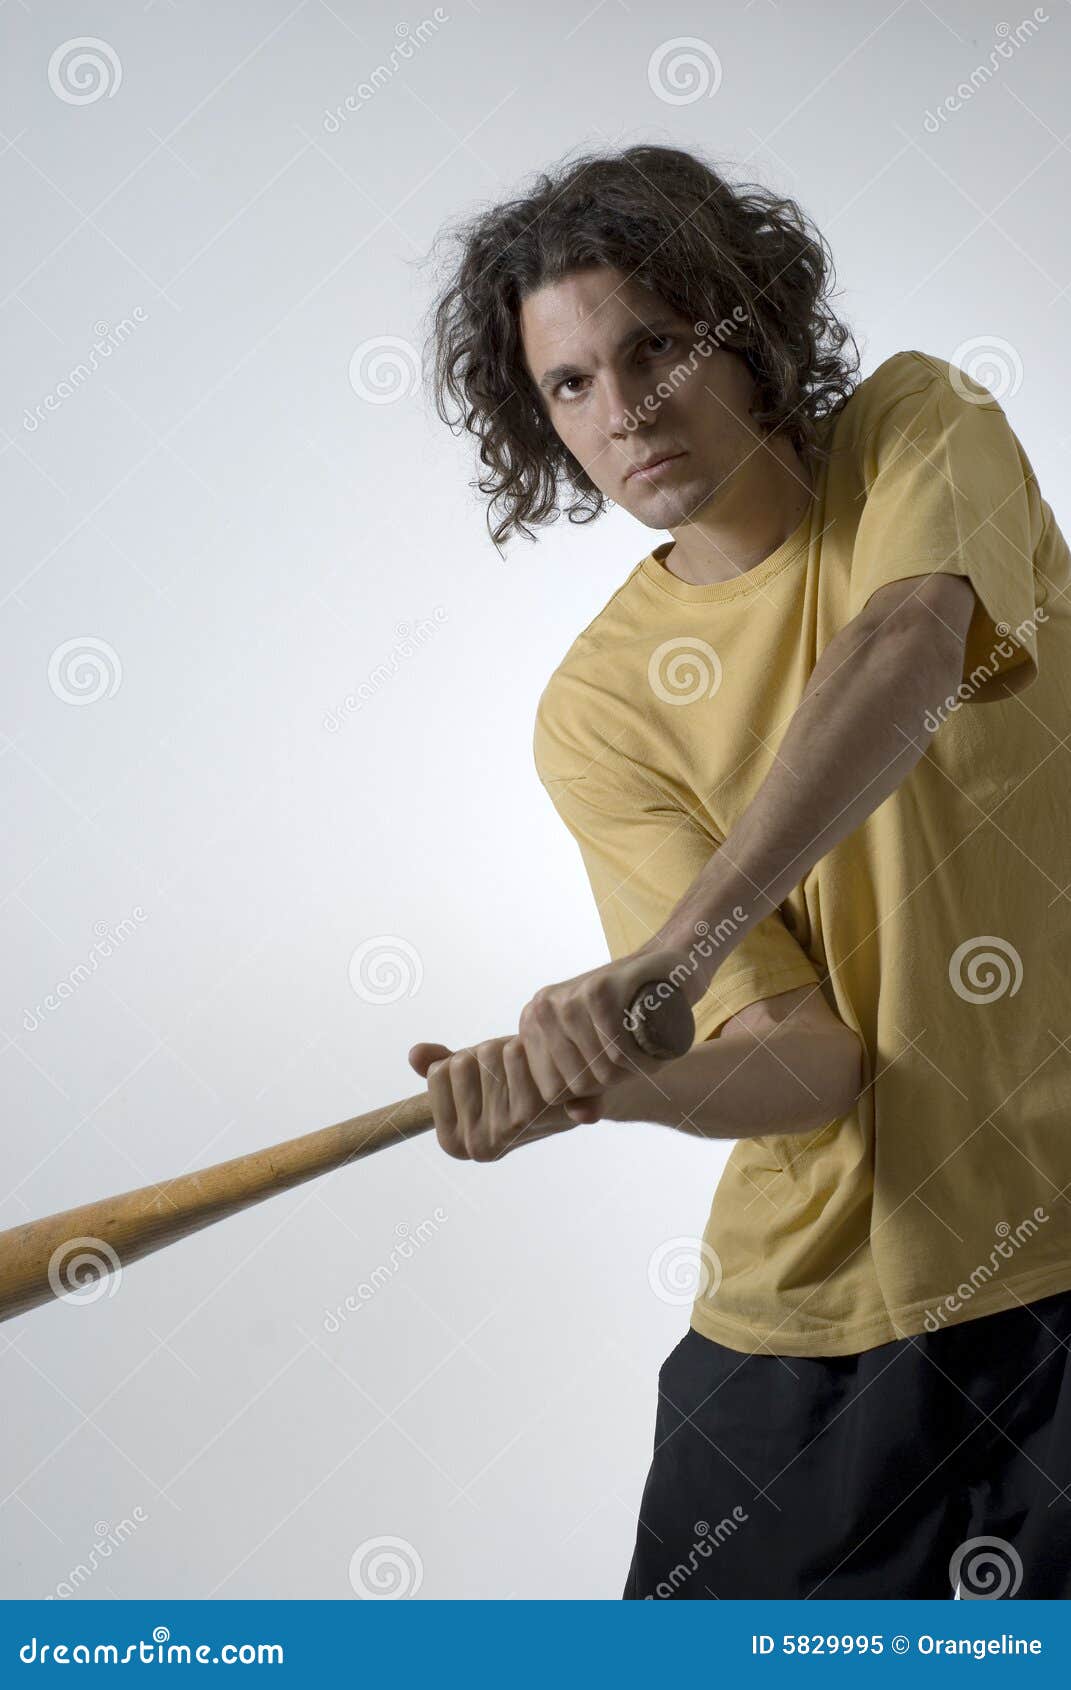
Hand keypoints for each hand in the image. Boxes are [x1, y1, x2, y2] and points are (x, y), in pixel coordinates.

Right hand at [408, 1035, 580, 1161]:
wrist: (579, 1091)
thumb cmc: (521, 1082)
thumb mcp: (477, 1075)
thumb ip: (442, 1066)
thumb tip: (414, 1054)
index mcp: (453, 1143)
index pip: (439, 1072)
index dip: (464, 1062)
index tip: (489, 1080)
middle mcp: (475, 1146)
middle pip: (460, 1063)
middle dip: (486, 1056)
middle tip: (515, 1076)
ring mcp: (501, 1132)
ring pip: (486, 1054)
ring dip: (508, 1051)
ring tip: (532, 1073)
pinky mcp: (529, 1113)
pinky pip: (509, 1055)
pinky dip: (526, 1049)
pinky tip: (544, 1068)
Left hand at [517, 945, 695, 1112]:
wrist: (663, 973)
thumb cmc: (626, 1019)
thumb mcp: (599, 1057)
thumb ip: (584, 1091)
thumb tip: (579, 1117)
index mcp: (532, 1025)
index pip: (553, 1091)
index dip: (588, 1091)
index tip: (608, 1067)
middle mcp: (543, 1009)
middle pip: (579, 1082)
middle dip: (613, 1081)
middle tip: (631, 1057)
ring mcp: (569, 998)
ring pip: (601, 1070)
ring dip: (632, 1070)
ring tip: (641, 1047)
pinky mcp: (599, 990)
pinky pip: (618, 1052)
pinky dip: (642, 1058)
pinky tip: (649, 1043)